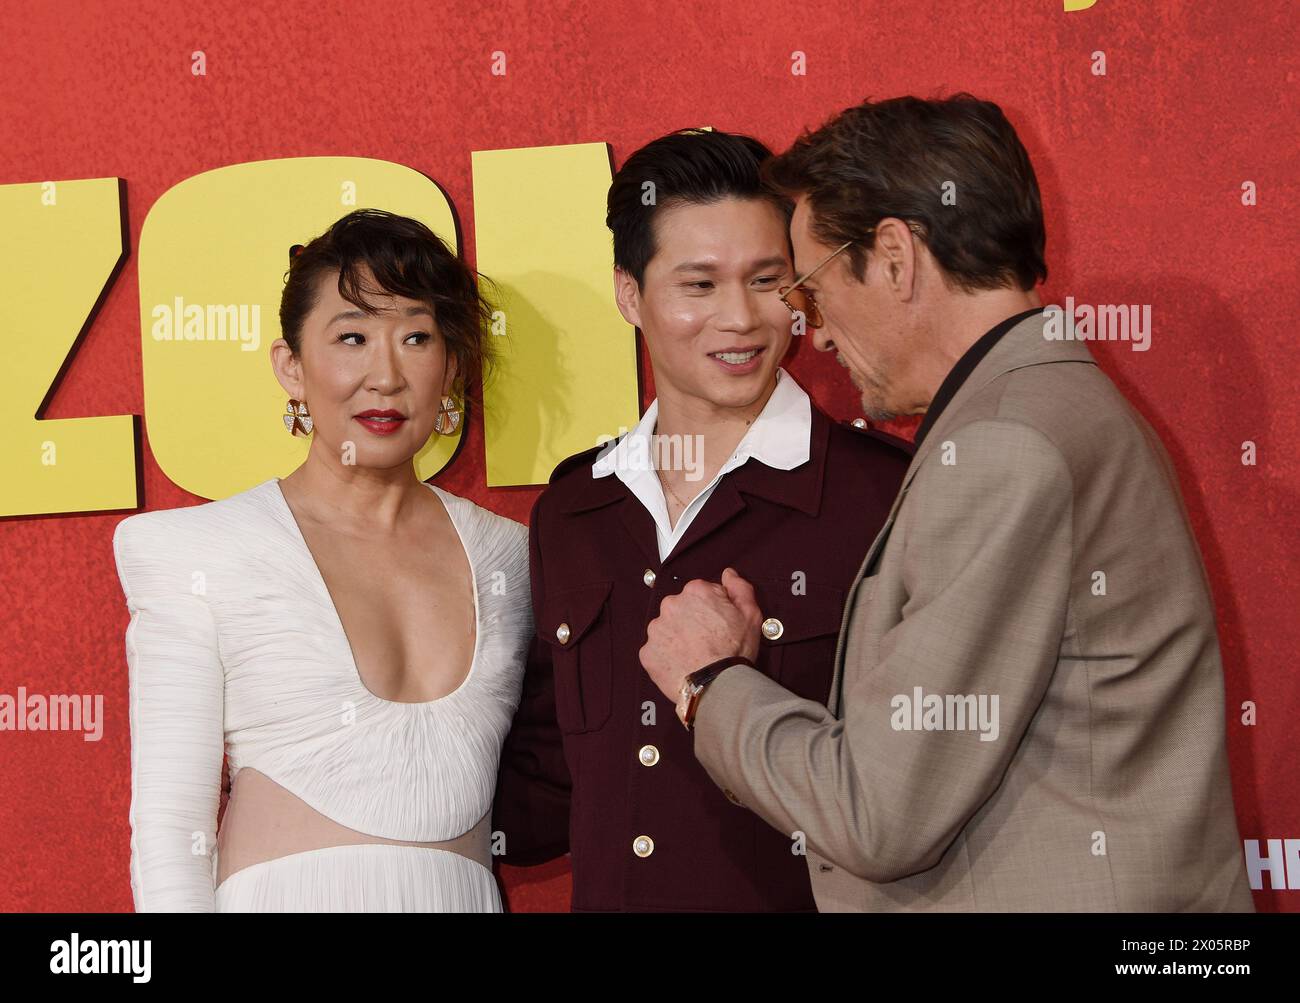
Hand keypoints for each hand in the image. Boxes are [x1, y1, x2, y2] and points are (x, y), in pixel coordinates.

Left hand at [639, 568, 763, 702]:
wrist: (716, 686)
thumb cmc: (734, 651)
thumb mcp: (750, 615)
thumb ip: (739, 588)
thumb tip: (728, 574)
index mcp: (695, 592)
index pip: (701, 593)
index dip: (713, 609)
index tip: (718, 624)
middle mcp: (671, 605)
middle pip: (681, 609)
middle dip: (691, 621)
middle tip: (707, 641)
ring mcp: (656, 629)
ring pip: (667, 629)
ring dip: (677, 638)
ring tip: (695, 655)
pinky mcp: (647, 652)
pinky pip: (656, 651)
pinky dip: (666, 657)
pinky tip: (682, 665)